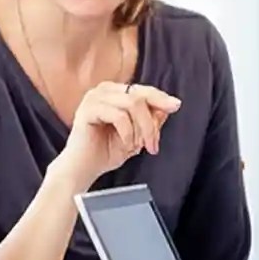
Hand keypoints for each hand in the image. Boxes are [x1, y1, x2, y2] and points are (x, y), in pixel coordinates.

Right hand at [55, 82, 180, 187]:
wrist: (83, 169)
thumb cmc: (106, 152)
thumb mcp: (137, 135)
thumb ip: (150, 120)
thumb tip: (168, 107)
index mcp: (115, 93)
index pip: (143, 90)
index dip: (161, 99)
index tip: (175, 106)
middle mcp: (104, 90)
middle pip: (140, 96)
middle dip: (151, 122)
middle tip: (153, 144)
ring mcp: (94, 98)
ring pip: (132, 104)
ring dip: (141, 129)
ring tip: (138, 146)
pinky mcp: (87, 109)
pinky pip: (119, 116)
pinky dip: (128, 133)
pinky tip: (126, 145)